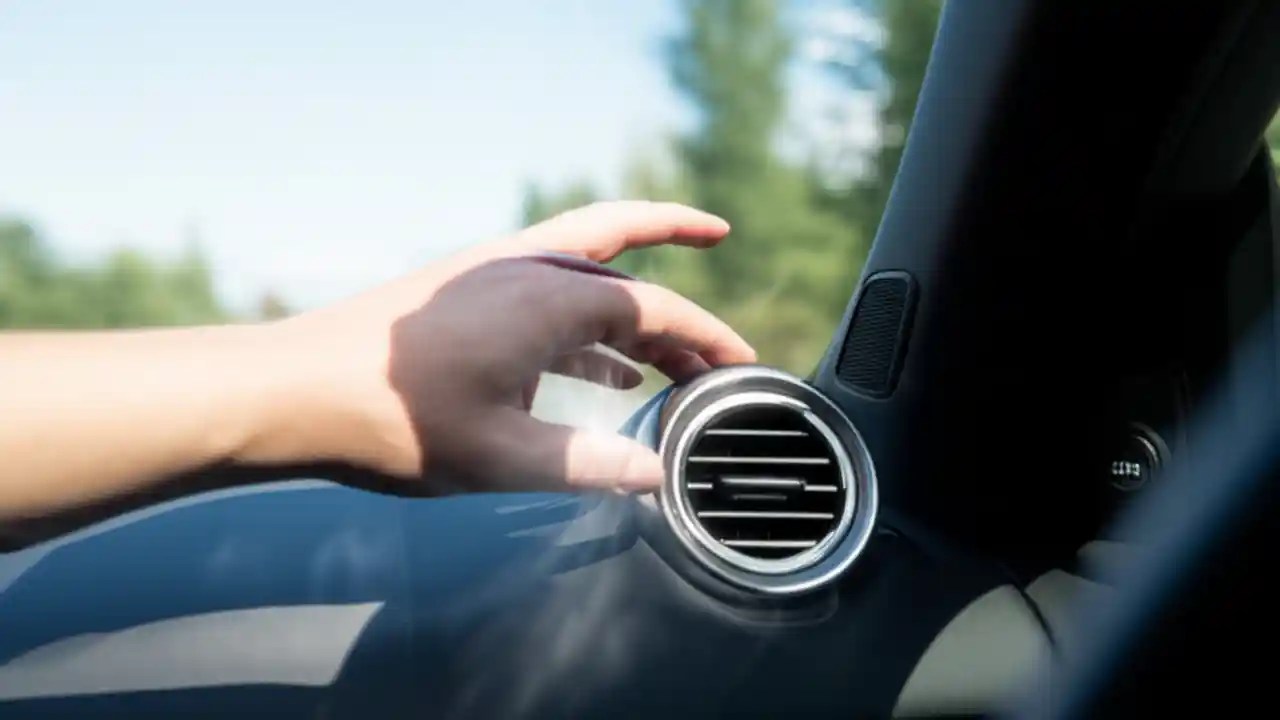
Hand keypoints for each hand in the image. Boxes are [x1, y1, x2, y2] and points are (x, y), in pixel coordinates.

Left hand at [250, 202, 756, 493]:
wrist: (294, 390)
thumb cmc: (394, 422)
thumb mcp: (504, 457)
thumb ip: (589, 462)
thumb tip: (653, 475)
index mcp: (549, 299)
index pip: (656, 308)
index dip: (706, 338)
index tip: (739, 364)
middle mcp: (526, 269)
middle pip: (626, 262)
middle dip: (678, 274)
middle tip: (718, 302)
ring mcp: (491, 276)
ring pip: (586, 276)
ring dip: (632, 312)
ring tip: (668, 363)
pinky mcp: (463, 296)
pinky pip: (546, 297)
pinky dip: (586, 326)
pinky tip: (600, 371)